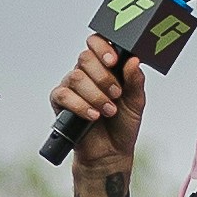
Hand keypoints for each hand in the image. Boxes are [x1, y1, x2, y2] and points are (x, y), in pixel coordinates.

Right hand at [48, 39, 146, 179]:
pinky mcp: (60, 101)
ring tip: (108, 111)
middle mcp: (85, 73)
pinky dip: (82, 106)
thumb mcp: (136, 103)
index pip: (96, 44)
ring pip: (76, 77)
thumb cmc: (122, 125)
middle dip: (104, 77)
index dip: (102, 47)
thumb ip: (135, 81)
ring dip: (96, 95)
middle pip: (85, 57)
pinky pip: (64, 95)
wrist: (110, 152)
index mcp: (104, 68)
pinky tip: (93, 115)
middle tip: (116, 94)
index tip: (113, 60)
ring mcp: (71, 86)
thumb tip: (134, 60)